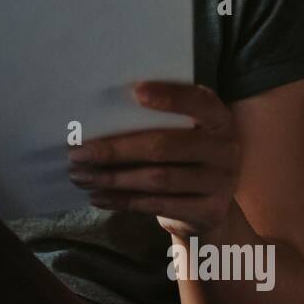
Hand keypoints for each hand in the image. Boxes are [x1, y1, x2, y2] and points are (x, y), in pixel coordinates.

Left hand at [67, 81, 240, 238]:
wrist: (209, 209)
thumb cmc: (183, 159)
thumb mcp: (183, 135)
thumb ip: (158, 122)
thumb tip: (100, 117)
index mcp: (219, 119)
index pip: (198, 101)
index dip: (169, 96)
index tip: (134, 92)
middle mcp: (226, 149)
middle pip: (163, 146)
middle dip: (115, 149)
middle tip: (78, 153)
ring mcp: (221, 183)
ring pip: (157, 179)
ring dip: (112, 178)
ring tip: (80, 176)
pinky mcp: (209, 212)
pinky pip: (157, 205)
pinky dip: (123, 201)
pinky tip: (98, 196)